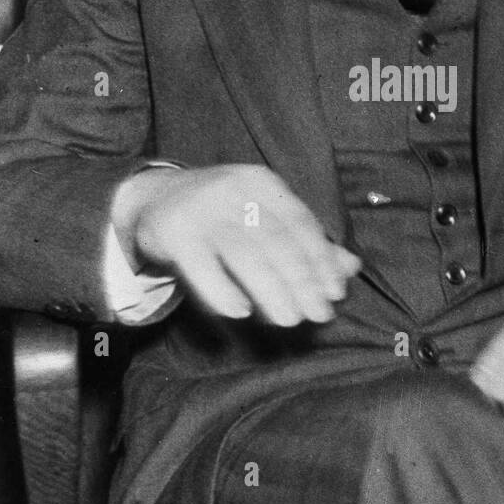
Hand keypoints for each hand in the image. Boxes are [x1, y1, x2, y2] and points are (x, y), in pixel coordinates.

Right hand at [113, 164, 360, 325]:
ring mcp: (200, 209)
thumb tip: (351, 267)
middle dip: (302, 281)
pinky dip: (223, 291)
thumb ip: (305, 243)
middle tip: (318, 315)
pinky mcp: (171, 232)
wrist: (153, 199)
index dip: (321, 259)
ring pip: (244, 254)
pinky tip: (241, 313)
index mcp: (262, 184)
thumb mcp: (263, 218)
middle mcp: (232, 189)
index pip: (300, 223)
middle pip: (275, 240)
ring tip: (289, 320)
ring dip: (271, 290)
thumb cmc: (222, 214)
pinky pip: (201, 266)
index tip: (335, 293)